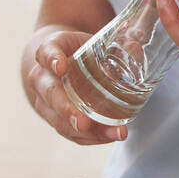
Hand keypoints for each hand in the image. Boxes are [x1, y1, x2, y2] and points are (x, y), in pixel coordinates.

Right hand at [23, 27, 126, 144]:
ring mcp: (45, 102)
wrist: (54, 65)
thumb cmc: (75, 50)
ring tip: (111, 134)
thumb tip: (136, 48)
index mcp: (50, 50)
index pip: (46, 52)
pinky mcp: (55, 119)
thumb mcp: (89, 40)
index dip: (52, 59)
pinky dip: (92, 137)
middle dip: (66, 109)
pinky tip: (111, 136)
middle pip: (50, 93)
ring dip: (85, 131)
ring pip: (59, 119)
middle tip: (82, 122)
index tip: (60, 66)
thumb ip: (113, 44)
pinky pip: (70, 132)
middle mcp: (42, 78)